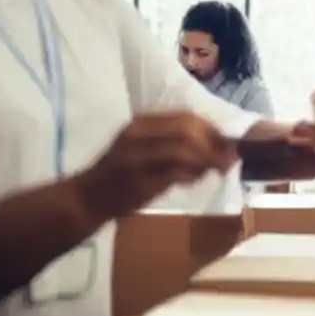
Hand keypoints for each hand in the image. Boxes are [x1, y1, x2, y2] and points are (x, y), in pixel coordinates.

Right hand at [75, 112, 236, 220]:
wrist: (87, 198)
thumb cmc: (122, 176)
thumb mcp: (147, 150)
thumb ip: (177, 145)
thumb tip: (219, 148)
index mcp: (141, 123)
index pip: (186, 117)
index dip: (212, 129)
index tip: (227, 144)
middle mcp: (137, 134)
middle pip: (187, 129)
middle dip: (213, 144)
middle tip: (226, 161)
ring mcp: (135, 155)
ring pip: (183, 148)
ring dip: (205, 160)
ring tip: (212, 171)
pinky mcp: (137, 178)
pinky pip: (174, 171)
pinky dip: (191, 175)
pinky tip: (193, 180)